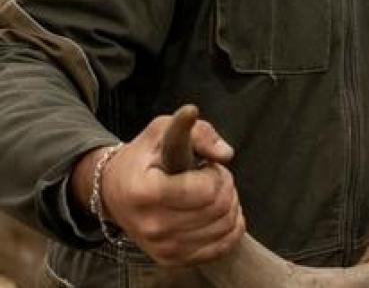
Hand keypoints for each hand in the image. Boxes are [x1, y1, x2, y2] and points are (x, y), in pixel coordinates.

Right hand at [70, 115, 242, 264]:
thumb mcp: (163, 131)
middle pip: (218, 208)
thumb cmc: (143, 158)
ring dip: (230, 204)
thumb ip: (198, 132)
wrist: (114, 191)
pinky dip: (231, 226)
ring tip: (211, 193)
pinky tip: (217, 212)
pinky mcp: (172, 259)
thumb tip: (226, 153)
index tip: (203, 166)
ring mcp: (162, 246)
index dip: (214, 173)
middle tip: (211, 177)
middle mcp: (151, 225)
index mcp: (144, 191)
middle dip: (225, 185)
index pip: (206, 190)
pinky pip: (223, 246)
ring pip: (225, 226)